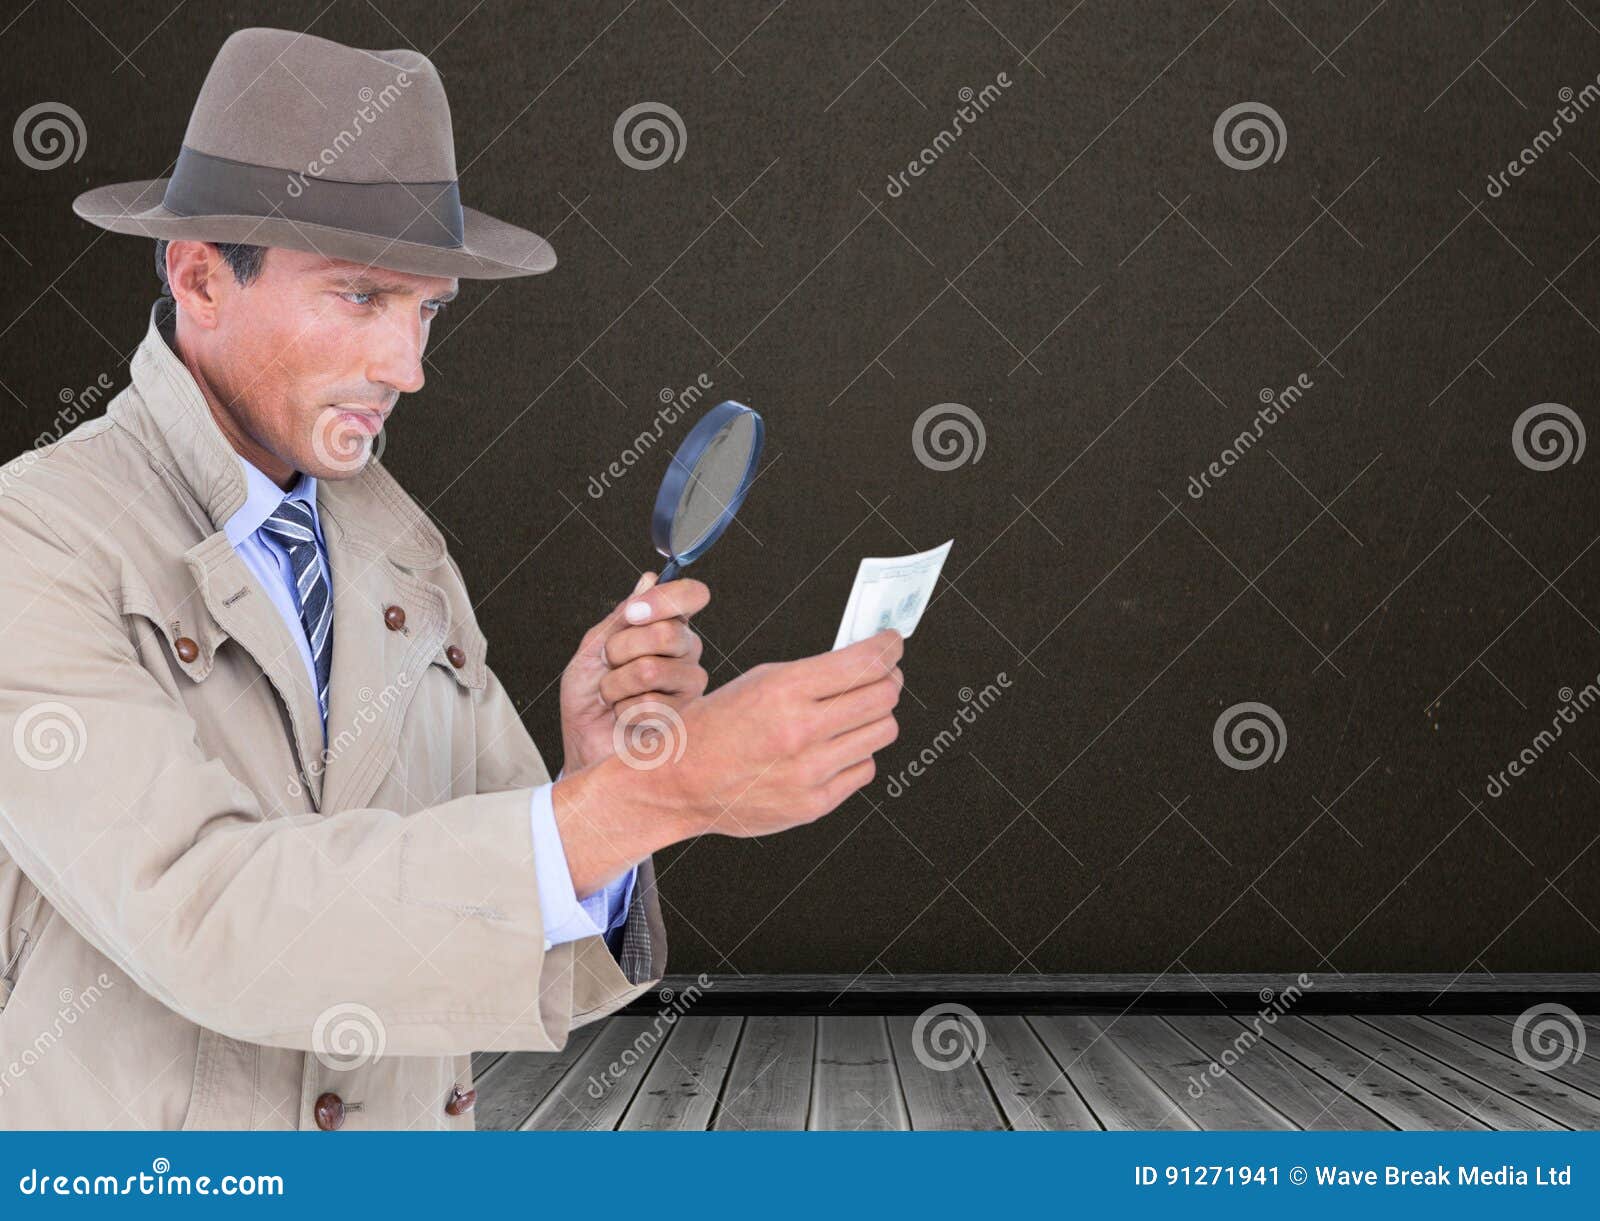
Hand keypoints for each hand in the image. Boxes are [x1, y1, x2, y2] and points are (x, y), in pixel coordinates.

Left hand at [560, 571, 710, 772]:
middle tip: (609, 666)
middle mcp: (686, 653)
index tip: (633, 614)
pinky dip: (623, 712)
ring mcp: (690, 686)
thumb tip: (648, 578)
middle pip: (666, 633)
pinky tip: (627, 718)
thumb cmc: (589, 699)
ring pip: (651, 670)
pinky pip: (650, 705)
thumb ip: (622, 617)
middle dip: (620, 650)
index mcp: (668, 627)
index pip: (691, 596)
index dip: (664, 599)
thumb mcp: (593, 648)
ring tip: (615, 697)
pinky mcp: (686, 720)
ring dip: (616, 686)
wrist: (584, 745)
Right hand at [650, 628, 904, 837]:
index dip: (888, 648)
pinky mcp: (814, 803)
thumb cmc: (714, 727)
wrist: (678, 782)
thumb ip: (812, 672)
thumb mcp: (757, 680)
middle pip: (884, 697)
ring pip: (881, 732)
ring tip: (853, 714)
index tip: (891, 644)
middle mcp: (801, 731)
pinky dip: (854, 755)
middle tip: (881, 676)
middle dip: (889, 680)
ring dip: (874, 718)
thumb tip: (864, 661)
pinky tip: (831, 748)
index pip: (865, 663)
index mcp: (784, 690)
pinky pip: (863, 769)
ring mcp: (810, 771)